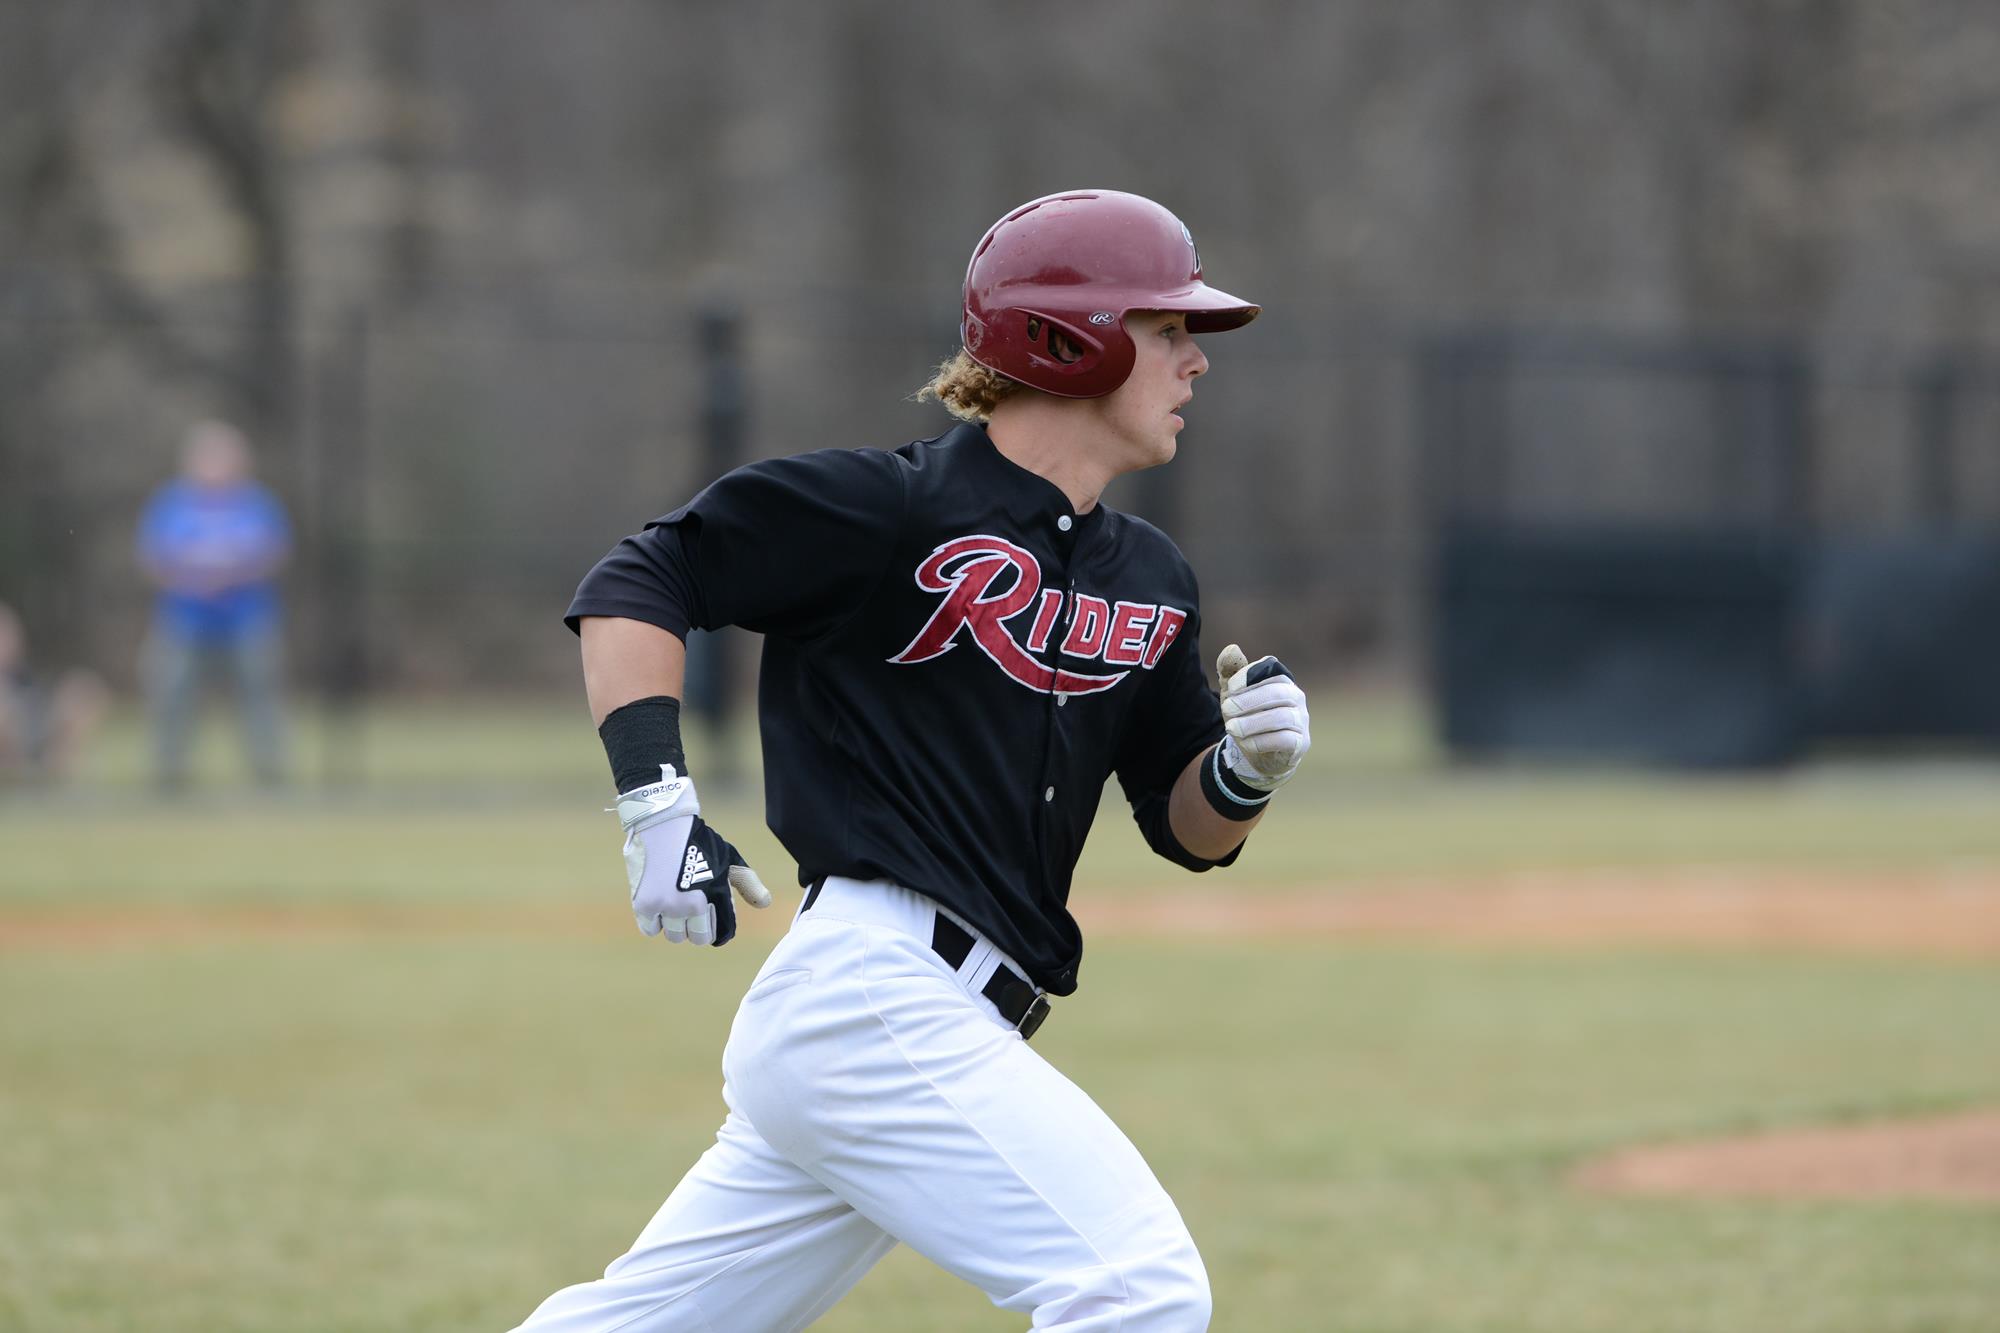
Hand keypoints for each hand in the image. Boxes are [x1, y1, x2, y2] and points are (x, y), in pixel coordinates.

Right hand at [614, 765, 771, 945]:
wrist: (662, 823)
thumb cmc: (698, 842)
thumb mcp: (728, 859)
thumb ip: (747, 883)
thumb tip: (765, 903)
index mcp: (716, 896)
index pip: (719, 933)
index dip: (716, 930)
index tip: (709, 923)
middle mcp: (693, 905)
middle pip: (696, 938)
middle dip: (696, 928)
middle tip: (690, 912)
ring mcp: (668, 906)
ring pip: (674, 936)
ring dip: (674, 925)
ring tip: (673, 904)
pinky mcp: (645, 903)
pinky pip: (650, 929)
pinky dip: (653, 922)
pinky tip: (657, 906)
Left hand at [1216, 644, 1310, 791]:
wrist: (1259, 753)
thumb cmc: (1248, 716)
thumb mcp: (1233, 694)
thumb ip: (1230, 671)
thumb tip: (1231, 648)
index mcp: (1282, 679)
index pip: (1270, 670)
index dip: (1249, 677)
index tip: (1229, 688)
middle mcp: (1296, 697)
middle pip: (1278, 692)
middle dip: (1249, 700)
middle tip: (1226, 709)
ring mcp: (1301, 720)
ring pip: (1282, 717)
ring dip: (1252, 723)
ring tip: (1231, 728)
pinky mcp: (1301, 742)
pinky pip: (1286, 740)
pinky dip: (1262, 741)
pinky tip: (1245, 743)